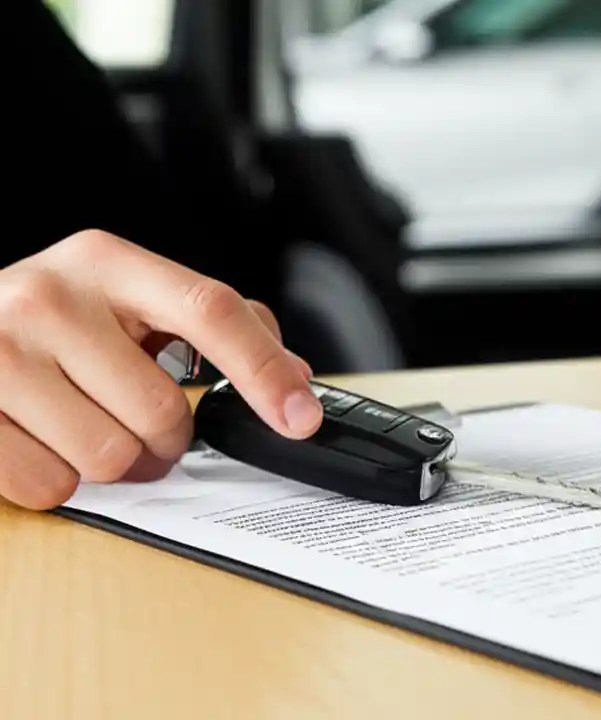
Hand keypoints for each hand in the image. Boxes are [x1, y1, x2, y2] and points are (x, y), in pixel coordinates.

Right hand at [0, 230, 320, 509]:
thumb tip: (295, 376)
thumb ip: (214, 326)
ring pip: (108, 457)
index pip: (210, 310)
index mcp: (107, 262)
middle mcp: (49, 296)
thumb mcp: (127, 298)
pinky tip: (40, 441)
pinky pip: (49, 485)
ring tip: (82, 428)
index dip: (264, 370)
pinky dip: (57, 481)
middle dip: (164, 439)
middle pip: (162, 411)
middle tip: (133, 421)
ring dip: (112, 465)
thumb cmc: (52, 321)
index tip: (300, 418)